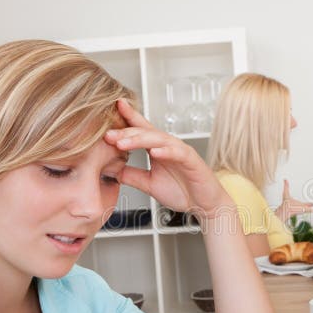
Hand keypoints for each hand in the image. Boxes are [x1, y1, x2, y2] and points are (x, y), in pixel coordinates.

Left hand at [105, 100, 230, 219]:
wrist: (204, 206)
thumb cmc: (182, 192)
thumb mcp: (149, 184)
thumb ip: (132, 175)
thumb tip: (111, 170)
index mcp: (157, 149)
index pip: (141, 130)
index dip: (128, 118)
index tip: (114, 107)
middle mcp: (168, 147)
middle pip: (145, 133)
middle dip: (126, 132)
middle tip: (108, 134)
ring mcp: (180, 151)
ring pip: (158, 139)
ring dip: (139, 140)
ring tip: (122, 142)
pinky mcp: (192, 160)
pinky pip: (178, 153)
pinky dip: (166, 151)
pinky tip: (154, 152)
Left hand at [274, 179, 312, 222]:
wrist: (286, 208)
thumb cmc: (285, 203)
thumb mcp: (286, 192)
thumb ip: (286, 186)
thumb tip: (285, 180)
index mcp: (299, 204)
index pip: (306, 204)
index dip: (309, 203)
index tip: (312, 203)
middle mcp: (303, 207)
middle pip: (309, 207)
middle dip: (312, 206)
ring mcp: (305, 209)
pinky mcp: (307, 210)